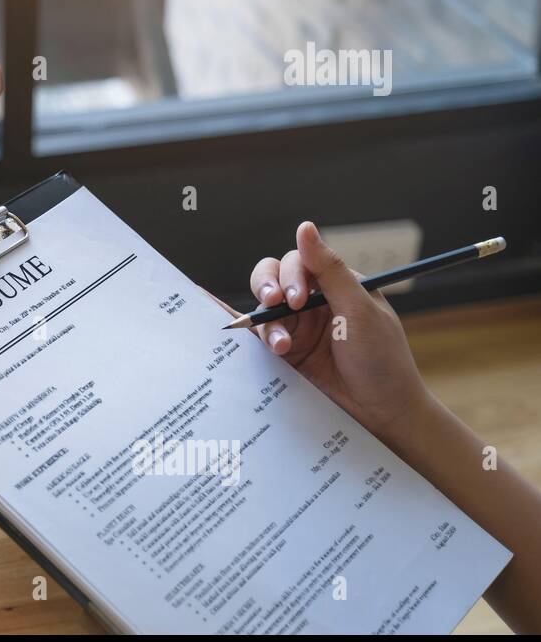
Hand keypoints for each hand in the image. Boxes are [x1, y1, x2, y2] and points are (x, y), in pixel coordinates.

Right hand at [245, 221, 429, 441]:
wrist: (381, 414)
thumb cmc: (382, 361)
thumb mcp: (359, 311)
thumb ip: (329, 270)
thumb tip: (304, 227)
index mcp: (337, 286)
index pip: (300, 262)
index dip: (291, 275)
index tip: (296, 299)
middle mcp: (314, 303)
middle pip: (274, 278)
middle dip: (269, 288)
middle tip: (275, 305)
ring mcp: (299, 328)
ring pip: (264, 309)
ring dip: (269, 324)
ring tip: (282, 346)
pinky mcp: (287, 353)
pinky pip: (262, 337)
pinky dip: (260, 338)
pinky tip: (260, 341)